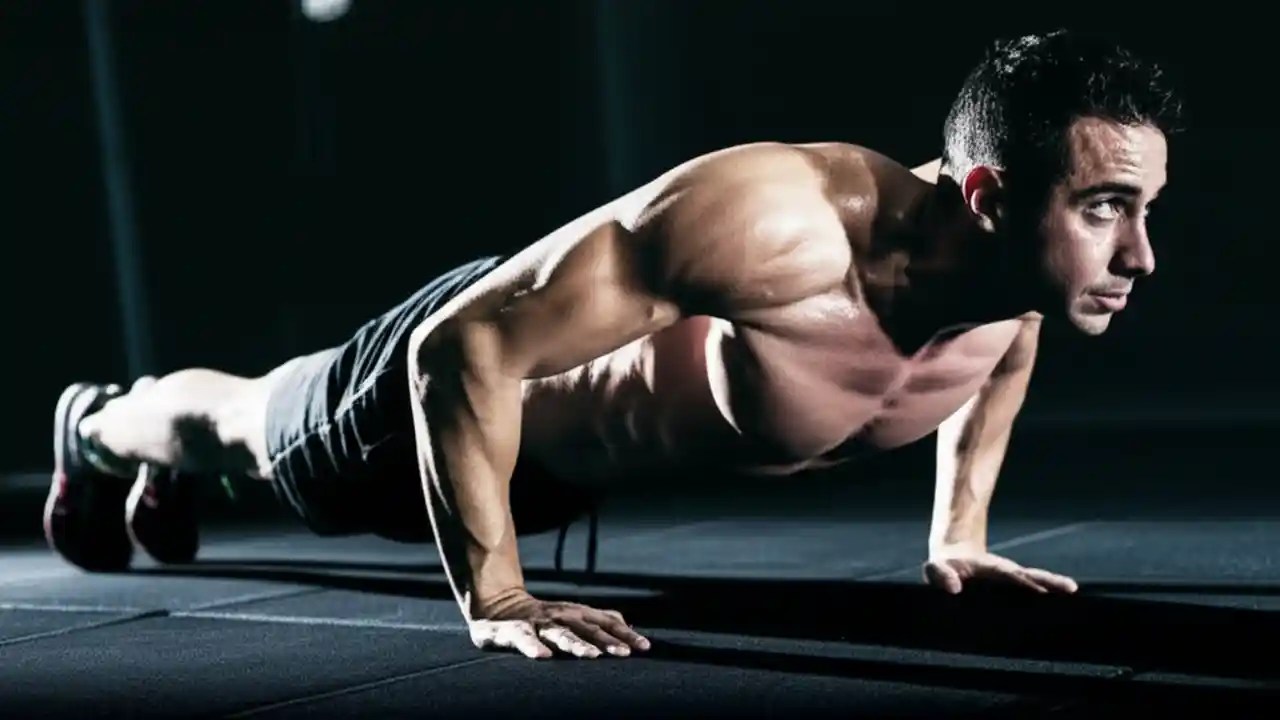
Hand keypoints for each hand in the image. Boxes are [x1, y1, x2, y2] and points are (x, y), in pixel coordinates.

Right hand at [469, 591, 650, 659]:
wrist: (499, 605)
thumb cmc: (543, 617)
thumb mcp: (573, 616)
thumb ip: (598, 620)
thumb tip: (627, 625)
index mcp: (577, 613)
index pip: (607, 622)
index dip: (626, 634)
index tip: (645, 647)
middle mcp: (561, 615)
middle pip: (588, 628)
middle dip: (607, 641)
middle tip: (624, 653)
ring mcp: (539, 622)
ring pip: (560, 633)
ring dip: (576, 644)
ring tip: (591, 656)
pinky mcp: (514, 630)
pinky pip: (524, 639)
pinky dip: (533, 647)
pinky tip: (543, 657)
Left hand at [924, 543, 1077, 594]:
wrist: (951, 558)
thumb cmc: (943, 566)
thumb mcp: (936, 567)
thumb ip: (941, 574)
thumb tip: (953, 588)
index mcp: (992, 569)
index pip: (1011, 575)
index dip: (1024, 581)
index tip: (1040, 588)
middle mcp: (1007, 574)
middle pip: (1032, 576)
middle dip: (1050, 582)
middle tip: (1071, 588)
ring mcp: (1011, 582)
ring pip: (1036, 583)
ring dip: (1053, 588)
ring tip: (1073, 593)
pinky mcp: (1011, 591)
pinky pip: (1030, 594)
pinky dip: (1046, 597)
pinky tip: (1061, 609)